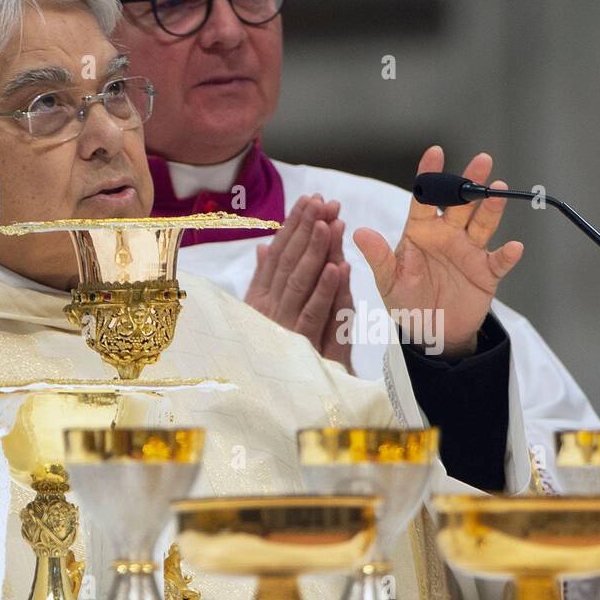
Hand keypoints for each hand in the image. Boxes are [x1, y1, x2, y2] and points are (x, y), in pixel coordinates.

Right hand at [244, 194, 352, 370]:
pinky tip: (339, 267)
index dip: (294, 225)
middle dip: (306, 228)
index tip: (310, 200)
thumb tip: (263, 245)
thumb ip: (267, 279)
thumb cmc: (283, 353)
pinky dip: (326, 288)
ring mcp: (283, 326)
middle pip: (289, 261)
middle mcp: (268, 309)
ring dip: (316, 251)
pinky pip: (314, 312)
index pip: (278, 253)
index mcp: (260, 298)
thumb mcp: (270, 314)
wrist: (293, 399)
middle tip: (323, 202)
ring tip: (330, 223)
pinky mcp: (301, 345)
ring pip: (301, 281)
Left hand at [353, 146, 522, 357]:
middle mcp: (447, 236)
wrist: (431, 334)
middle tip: (481, 160)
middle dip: (469, 181)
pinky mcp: (486, 273)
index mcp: (421, 232)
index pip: (424, 199)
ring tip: (499, 189)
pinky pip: (499, 261)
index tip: (435, 153)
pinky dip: (507, 255)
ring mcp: (469, 252)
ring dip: (491, 209)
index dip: (430, 175)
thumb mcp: (389, 282)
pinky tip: (513, 247)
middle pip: (460, 203)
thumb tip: (360, 233)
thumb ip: (379, 257)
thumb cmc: (407, 303)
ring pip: (482, 224)